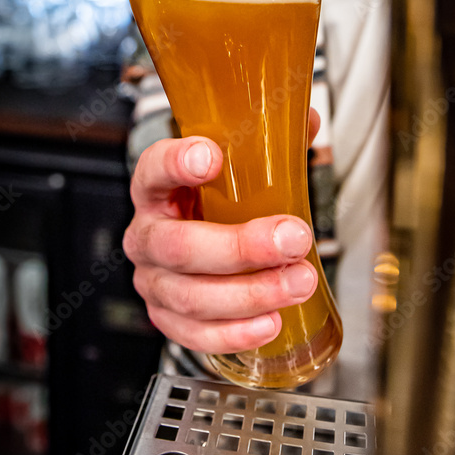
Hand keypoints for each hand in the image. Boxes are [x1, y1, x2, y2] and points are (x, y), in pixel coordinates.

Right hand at [122, 110, 319, 353]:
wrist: (198, 244)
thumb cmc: (214, 201)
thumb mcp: (236, 167)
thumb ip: (269, 142)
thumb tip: (309, 121)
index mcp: (154, 186)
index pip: (153, 168)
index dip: (178, 163)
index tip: (212, 157)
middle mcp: (146, 233)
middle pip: (180, 246)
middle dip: (241, 247)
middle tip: (291, 238)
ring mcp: (152, 279)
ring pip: (191, 295)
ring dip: (251, 293)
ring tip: (299, 281)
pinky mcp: (166, 316)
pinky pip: (194, 334)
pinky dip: (234, 332)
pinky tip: (270, 321)